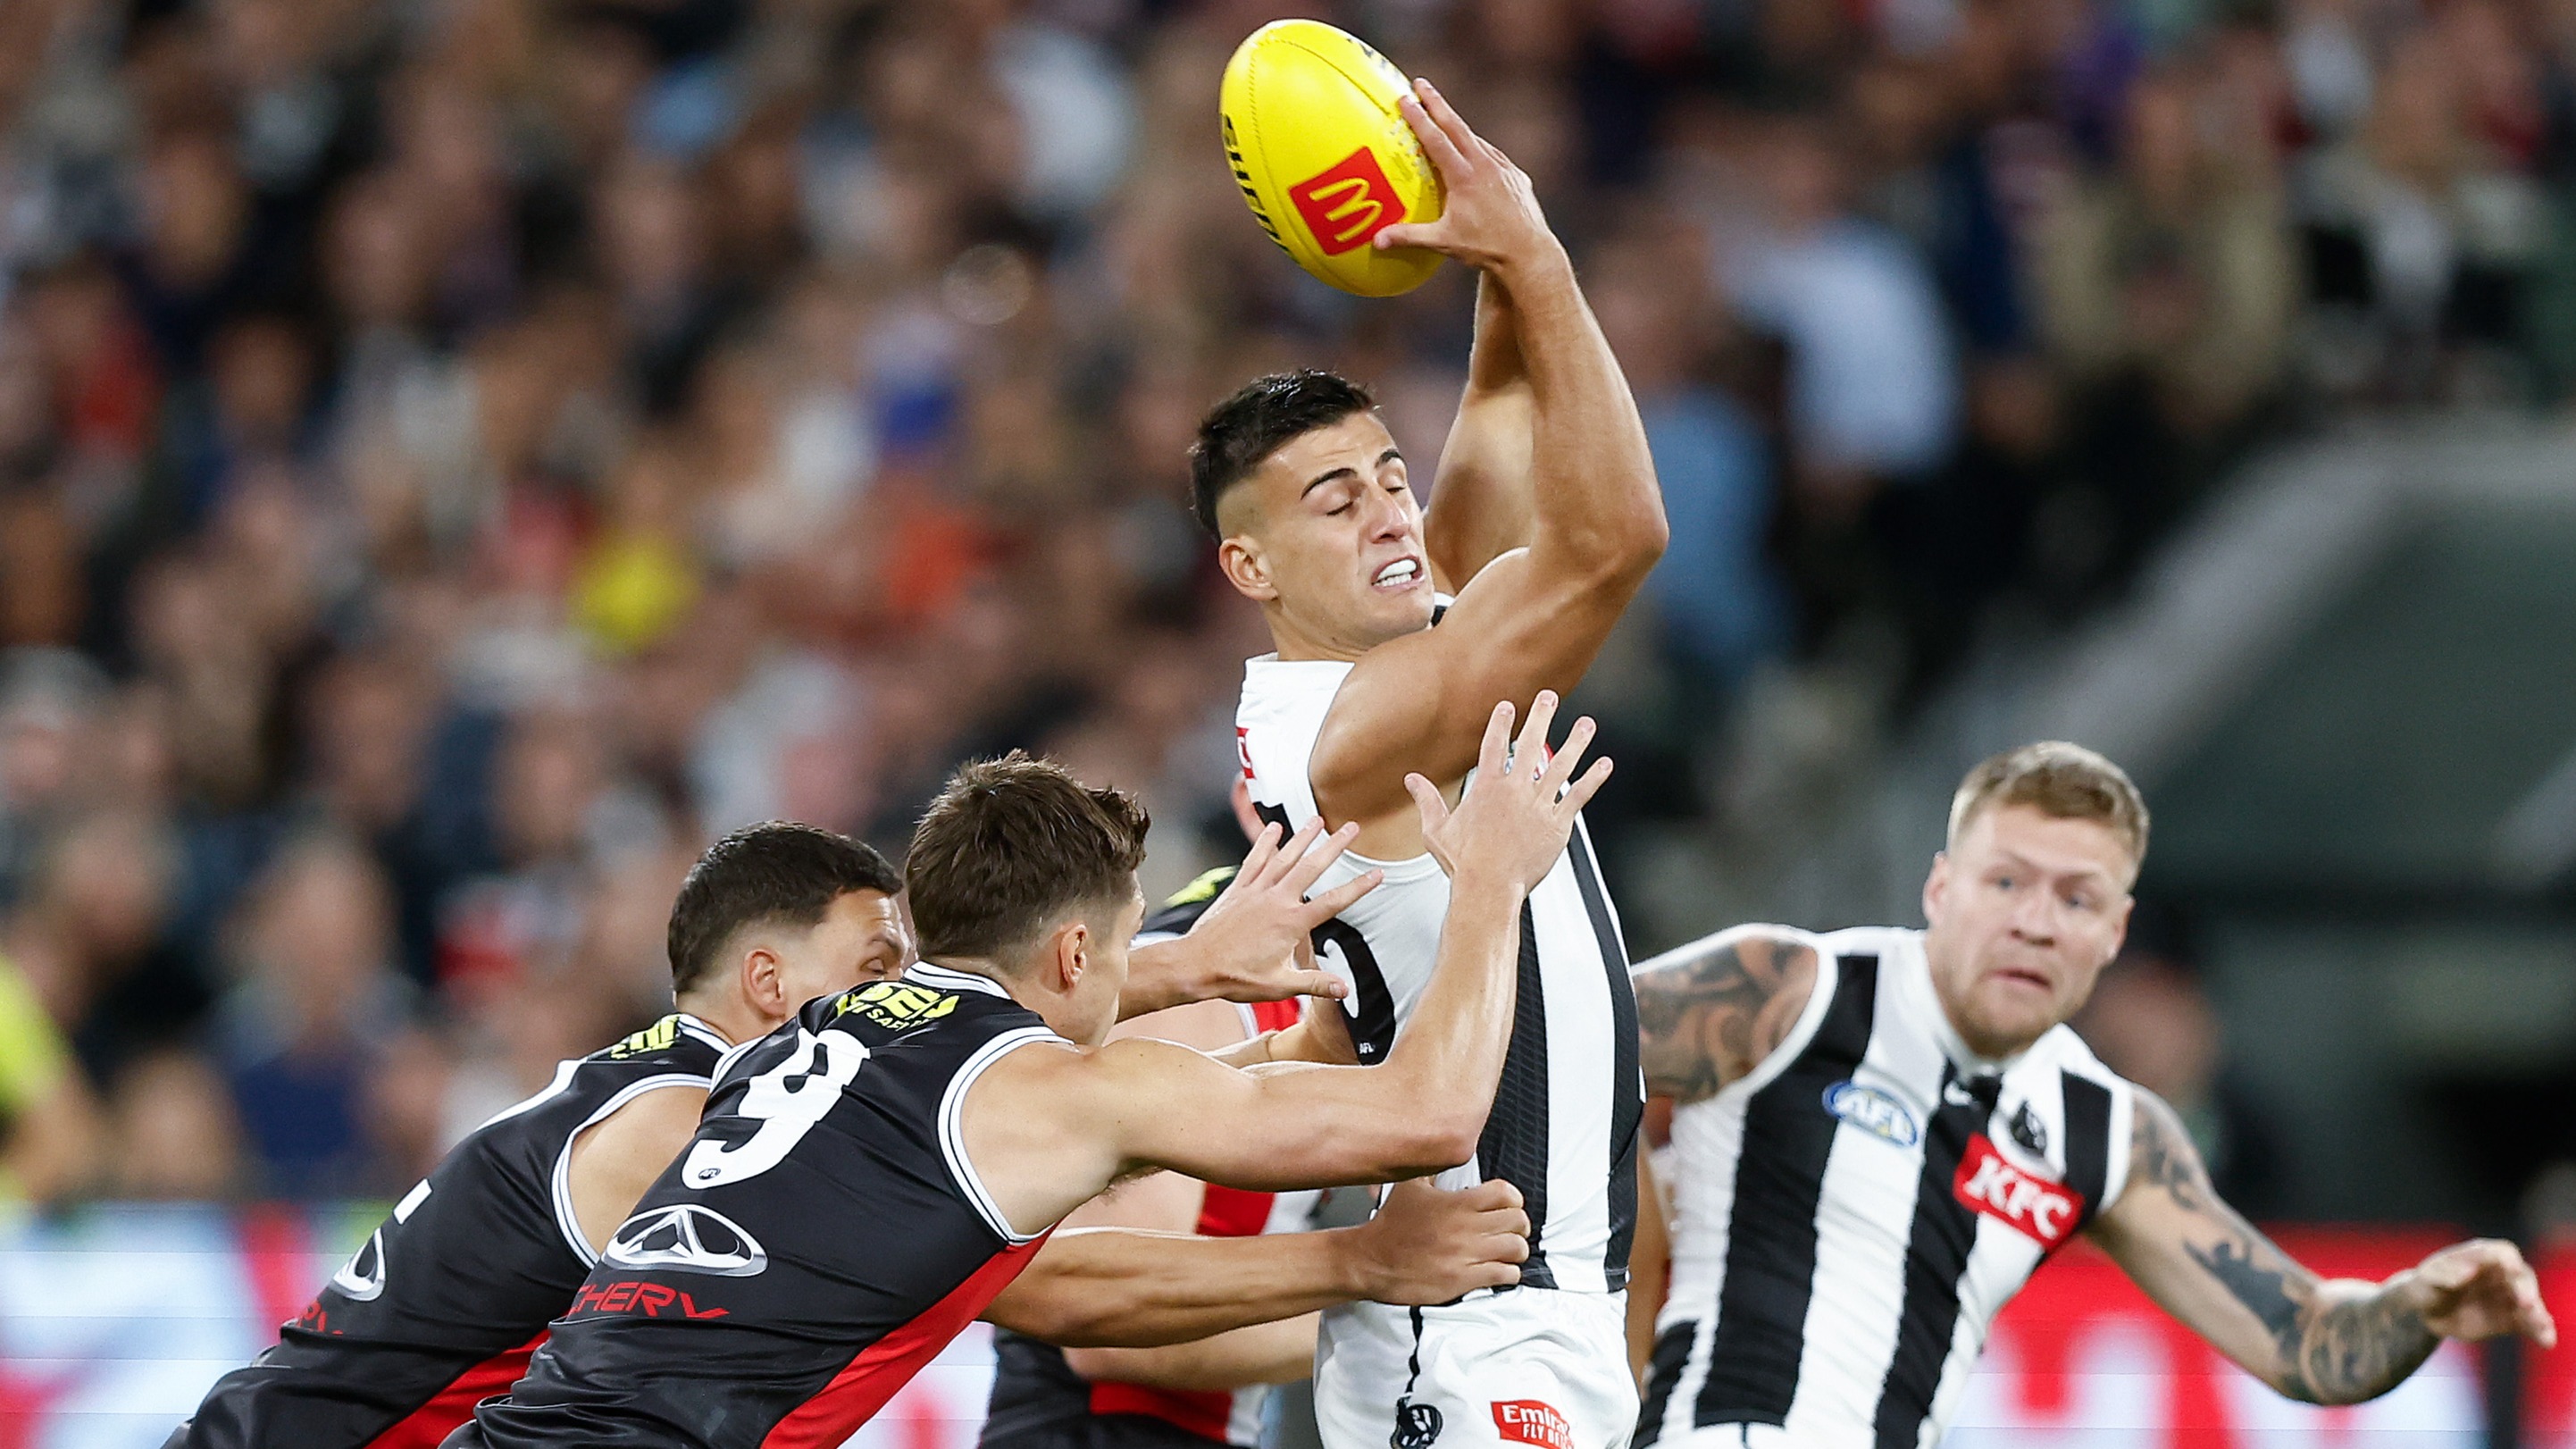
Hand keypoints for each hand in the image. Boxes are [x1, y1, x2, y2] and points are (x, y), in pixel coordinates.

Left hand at [1181, 820, 1383, 1003]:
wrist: (1195, 965)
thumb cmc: (1235, 977)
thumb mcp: (1280, 985)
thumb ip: (1314, 983)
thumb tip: (1344, 989)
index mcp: (1291, 923)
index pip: (1333, 901)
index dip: (1358, 887)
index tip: (1377, 873)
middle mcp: (1276, 900)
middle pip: (1312, 867)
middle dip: (1334, 845)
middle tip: (1351, 828)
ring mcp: (1256, 891)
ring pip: (1284, 857)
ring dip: (1302, 837)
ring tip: (1317, 819)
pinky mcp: (1238, 889)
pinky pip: (1254, 860)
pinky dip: (1265, 843)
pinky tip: (1274, 829)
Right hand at [1343, 1178, 1529, 1302]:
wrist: (1370, 1261)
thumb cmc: (1389, 1226)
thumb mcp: (1408, 1187)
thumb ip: (1430, 1168)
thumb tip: (1442, 1151)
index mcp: (1456, 1203)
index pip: (1505, 1193)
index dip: (1513, 1198)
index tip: (1508, 1204)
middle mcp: (1464, 1228)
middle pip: (1517, 1221)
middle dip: (1519, 1224)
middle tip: (1512, 1229)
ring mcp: (1465, 1256)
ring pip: (1515, 1249)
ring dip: (1517, 1250)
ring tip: (1508, 1250)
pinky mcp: (1462, 1280)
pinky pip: (1503, 1275)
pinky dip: (1508, 1273)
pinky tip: (1500, 1270)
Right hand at [1373, 79, 1562, 280]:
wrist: (1529, 254)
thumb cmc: (1485, 248)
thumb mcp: (1444, 242)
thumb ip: (1409, 236)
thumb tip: (1377, 240)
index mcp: (1464, 176)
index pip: (1436, 139)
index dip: (1419, 117)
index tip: (1404, 98)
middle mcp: (1484, 164)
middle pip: (1456, 125)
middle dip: (1436, 102)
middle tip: (1419, 83)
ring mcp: (1503, 168)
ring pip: (1475, 139)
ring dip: (1457, 125)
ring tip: (1442, 116)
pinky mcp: (1516, 175)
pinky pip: (1492, 154)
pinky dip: (1478, 147)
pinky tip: (1472, 150)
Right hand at [1405, 692, 1609, 892]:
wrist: (1489, 887)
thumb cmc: (1463, 864)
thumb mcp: (1436, 830)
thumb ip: (1427, 800)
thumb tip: (1412, 780)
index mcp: (1487, 788)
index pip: (1494, 745)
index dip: (1502, 722)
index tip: (1509, 706)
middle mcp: (1515, 791)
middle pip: (1531, 744)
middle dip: (1541, 716)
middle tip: (1549, 697)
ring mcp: (1538, 806)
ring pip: (1560, 765)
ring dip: (1575, 742)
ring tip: (1586, 724)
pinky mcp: (1557, 824)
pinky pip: (1578, 796)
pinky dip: (1593, 779)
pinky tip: (1604, 765)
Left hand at [2400, 1239, 2556, 1346]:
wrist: (2427, 1312)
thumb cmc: (2426, 1287)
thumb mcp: (2427, 1279)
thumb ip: (2444, 1273)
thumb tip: (2469, 1271)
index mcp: (2481, 1256)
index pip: (2502, 1252)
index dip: (2509, 1260)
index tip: (2511, 1269)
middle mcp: (2502, 1274)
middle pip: (2522, 1278)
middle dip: (2526, 1290)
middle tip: (2526, 1304)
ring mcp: (2509, 1296)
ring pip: (2530, 1303)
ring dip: (2538, 1315)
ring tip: (2542, 1328)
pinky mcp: (2512, 1319)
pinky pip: (2530, 1324)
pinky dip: (2540, 1331)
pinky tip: (2546, 1341)